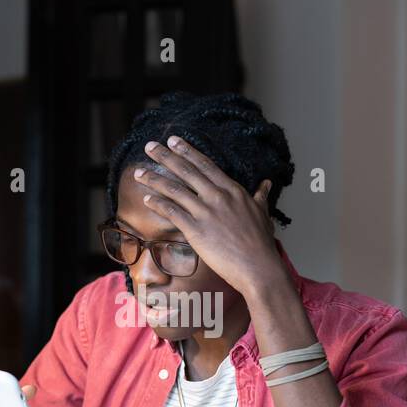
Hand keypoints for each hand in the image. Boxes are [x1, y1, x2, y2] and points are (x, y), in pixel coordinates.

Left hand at [135, 137, 286, 298]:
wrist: (257, 266)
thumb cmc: (261, 243)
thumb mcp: (263, 213)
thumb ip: (260, 196)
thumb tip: (266, 184)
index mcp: (232, 190)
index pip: (205, 164)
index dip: (187, 151)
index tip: (174, 140)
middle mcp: (217, 196)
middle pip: (186, 171)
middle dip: (165, 156)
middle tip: (149, 146)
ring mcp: (205, 212)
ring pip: (175, 190)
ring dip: (154, 179)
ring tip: (139, 173)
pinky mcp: (196, 230)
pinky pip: (172, 212)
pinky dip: (158, 204)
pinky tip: (148, 199)